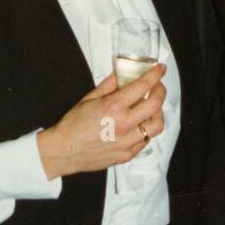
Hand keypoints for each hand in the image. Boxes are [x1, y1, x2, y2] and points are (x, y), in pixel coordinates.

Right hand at [36, 63, 166, 179]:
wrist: (64, 151)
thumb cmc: (73, 126)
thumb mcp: (89, 98)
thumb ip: (109, 85)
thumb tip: (120, 74)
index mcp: (113, 107)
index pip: (142, 86)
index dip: (154, 75)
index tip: (159, 69)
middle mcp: (123, 124)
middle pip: (155, 104)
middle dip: (160, 91)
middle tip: (157, 86)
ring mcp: (127, 142)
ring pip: (156, 125)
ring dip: (158, 113)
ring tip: (151, 107)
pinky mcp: (127, 154)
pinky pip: (145, 140)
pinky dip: (146, 129)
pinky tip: (139, 124)